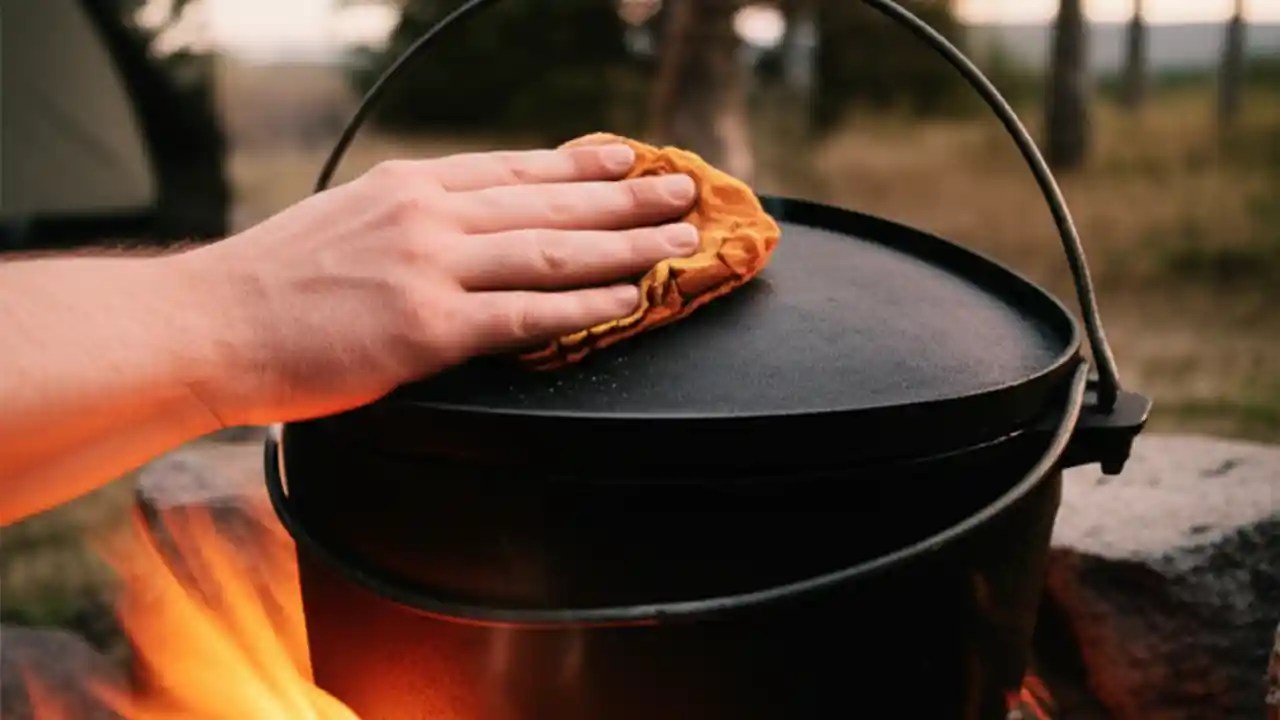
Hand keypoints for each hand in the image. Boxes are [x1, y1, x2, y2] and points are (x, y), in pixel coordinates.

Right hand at [174, 143, 698, 426]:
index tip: (627, 160)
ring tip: (677, 243)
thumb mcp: (344, 219)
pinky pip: (526, 315)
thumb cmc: (270, 282)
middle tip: (682, 193)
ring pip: (552, 252)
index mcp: (409, 186)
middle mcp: (429, 215)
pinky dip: (584, 306)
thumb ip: (408, 217)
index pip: (515, 170)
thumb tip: (460, 223)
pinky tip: (626, 299)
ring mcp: (431, 269)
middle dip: (626, 199)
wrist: (211, 324)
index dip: (581, 167)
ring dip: (625, 246)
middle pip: (550, 204)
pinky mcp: (427, 328)